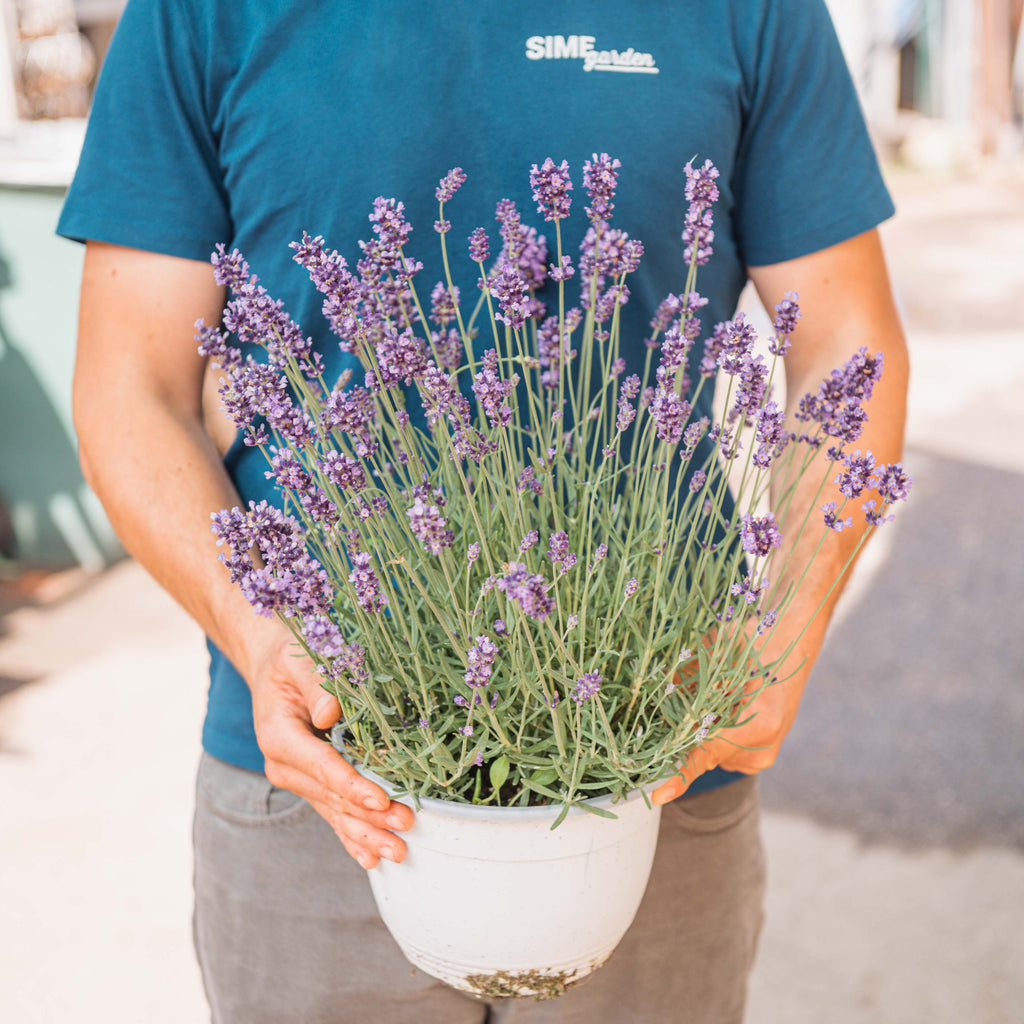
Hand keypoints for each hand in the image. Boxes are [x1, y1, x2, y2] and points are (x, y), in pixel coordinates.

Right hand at [248, 627, 414, 868]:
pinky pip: (332, 814)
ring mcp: (298, 779)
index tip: (381, 800)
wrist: (274, 672)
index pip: (321, 766)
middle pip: (332, 797)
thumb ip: (316, 684)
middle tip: (406, 824)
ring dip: (367, 834)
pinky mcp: (312, 785)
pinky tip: (371, 860)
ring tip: (397, 851)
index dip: (352, 785)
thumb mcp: (299, 660)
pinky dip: (352, 837)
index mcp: (279, 736)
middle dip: (369, 815)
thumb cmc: (289, 659)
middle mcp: (285, 765)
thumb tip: (331, 713)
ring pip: (334, 813)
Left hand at [650, 628, 822, 804]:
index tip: (659, 795)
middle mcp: (763, 747)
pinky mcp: (762, 755)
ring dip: (706, 730)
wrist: (793, 643)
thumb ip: (687, 676)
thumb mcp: (717, 648)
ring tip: (725, 696)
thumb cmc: (756, 639)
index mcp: (758, 723)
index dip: (681, 775)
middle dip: (689, 730)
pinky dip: (718, 733)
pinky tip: (732, 708)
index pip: (706, 753)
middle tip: (702, 695)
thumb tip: (657, 692)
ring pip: (712, 751)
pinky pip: (724, 750)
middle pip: (704, 752)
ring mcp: (764, 755)